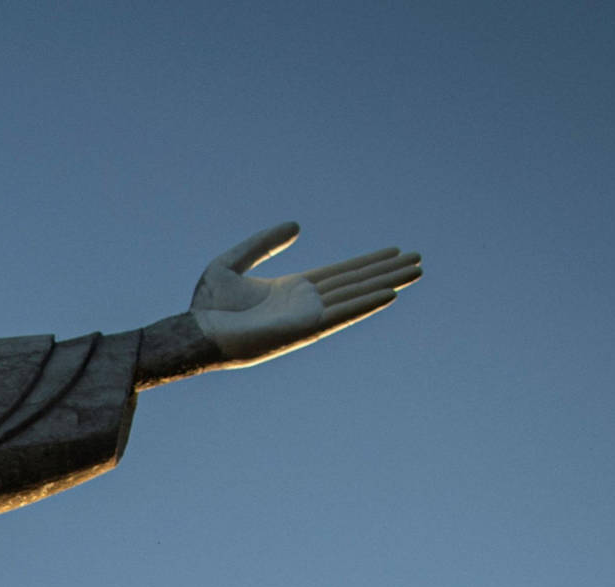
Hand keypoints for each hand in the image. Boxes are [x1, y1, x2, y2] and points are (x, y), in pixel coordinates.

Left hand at [189, 223, 421, 367]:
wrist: (195, 332)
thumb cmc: (207, 306)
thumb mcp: (233, 262)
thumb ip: (263, 244)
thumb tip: (296, 225)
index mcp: (292, 290)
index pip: (340, 273)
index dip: (368, 263)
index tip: (394, 252)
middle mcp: (305, 304)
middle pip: (356, 283)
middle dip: (387, 271)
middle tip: (419, 260)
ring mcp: (307, 317)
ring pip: (356, 295)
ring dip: (387, 283)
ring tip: (416, 272)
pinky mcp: (304, 329)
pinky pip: (342, 314)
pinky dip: (366, 304)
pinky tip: (391, 293)